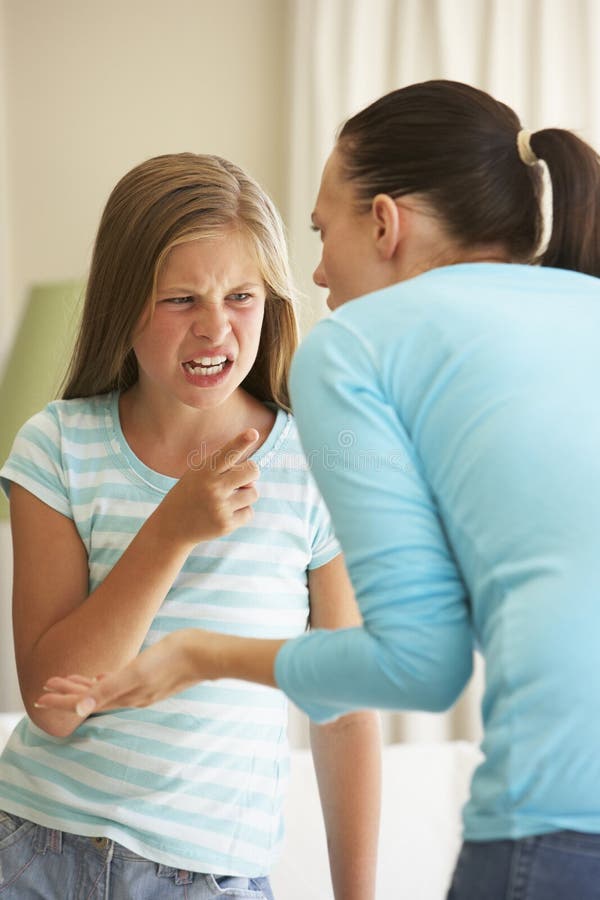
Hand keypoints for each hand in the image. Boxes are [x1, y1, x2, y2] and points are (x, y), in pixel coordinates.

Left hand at [35, 629, 213, 718]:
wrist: (205, 654)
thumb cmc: (174, 658)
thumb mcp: (137, 671)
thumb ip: (108, 688)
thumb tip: (80, 710)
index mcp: (125, 696)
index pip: (85, 702)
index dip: (62, 700)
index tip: (39, 699)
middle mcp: (131, 696)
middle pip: (91, 698)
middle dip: (68, 694)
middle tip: (44, 689)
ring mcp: (141, 688)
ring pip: (103, 692)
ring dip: (83, 687)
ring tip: (65, 682)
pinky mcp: (150, 678)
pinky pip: (119, 685)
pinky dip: (104, 682)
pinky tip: (101, 677)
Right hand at [159, 429, 259, 546]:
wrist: (171, 527)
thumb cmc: (190, 494)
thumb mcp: (198, 475)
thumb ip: (224, 470)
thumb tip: (253, 478)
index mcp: (204, 471)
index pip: (227, 453)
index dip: (241, 441)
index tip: (253, 433)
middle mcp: (213, 488)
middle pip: (252, 471)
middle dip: (251, 473)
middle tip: (241, 479)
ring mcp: (220, 507)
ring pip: (253, 493)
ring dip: (245, 495)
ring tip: (227, 499)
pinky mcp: (226, 525)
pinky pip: (249, 512)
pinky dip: (241, 513)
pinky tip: (225, 514)